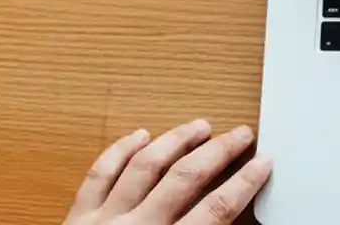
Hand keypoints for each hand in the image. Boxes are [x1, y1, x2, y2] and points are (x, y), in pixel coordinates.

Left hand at [65, 120, 272, 224]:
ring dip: (177, 140)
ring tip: (199, 126)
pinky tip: (140, 136)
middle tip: (240, 135)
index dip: (245, 182)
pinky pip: (100, 174)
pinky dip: (122, 150)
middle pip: (186, 177)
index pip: (217, 209)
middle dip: (219, 151)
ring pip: (146, 165)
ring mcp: (103, 222)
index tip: (263, 163)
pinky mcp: (76, 221)